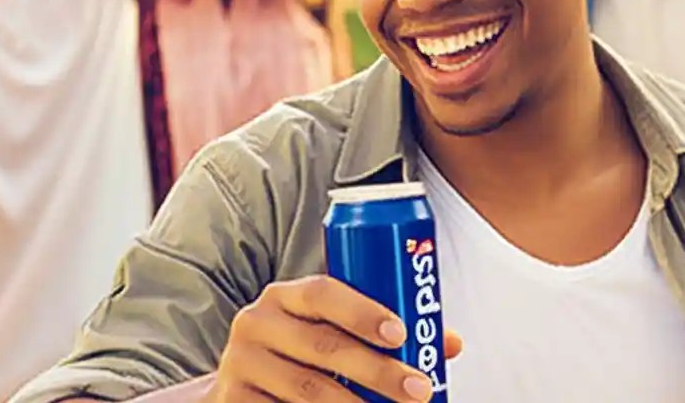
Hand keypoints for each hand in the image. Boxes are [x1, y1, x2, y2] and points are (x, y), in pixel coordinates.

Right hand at [209, 275, 462, 402]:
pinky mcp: (234, 401)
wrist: (243, 385)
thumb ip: (383, 330)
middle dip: (378, 371)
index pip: (322, 292)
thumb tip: (450, 343)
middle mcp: (257, 323)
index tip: (400, 332)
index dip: (362, 310)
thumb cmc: (302, 351)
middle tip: (418, 389)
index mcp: (285, 295)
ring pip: (308, 390)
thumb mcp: (331, 331)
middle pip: (323, 347)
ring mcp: (241, 365)